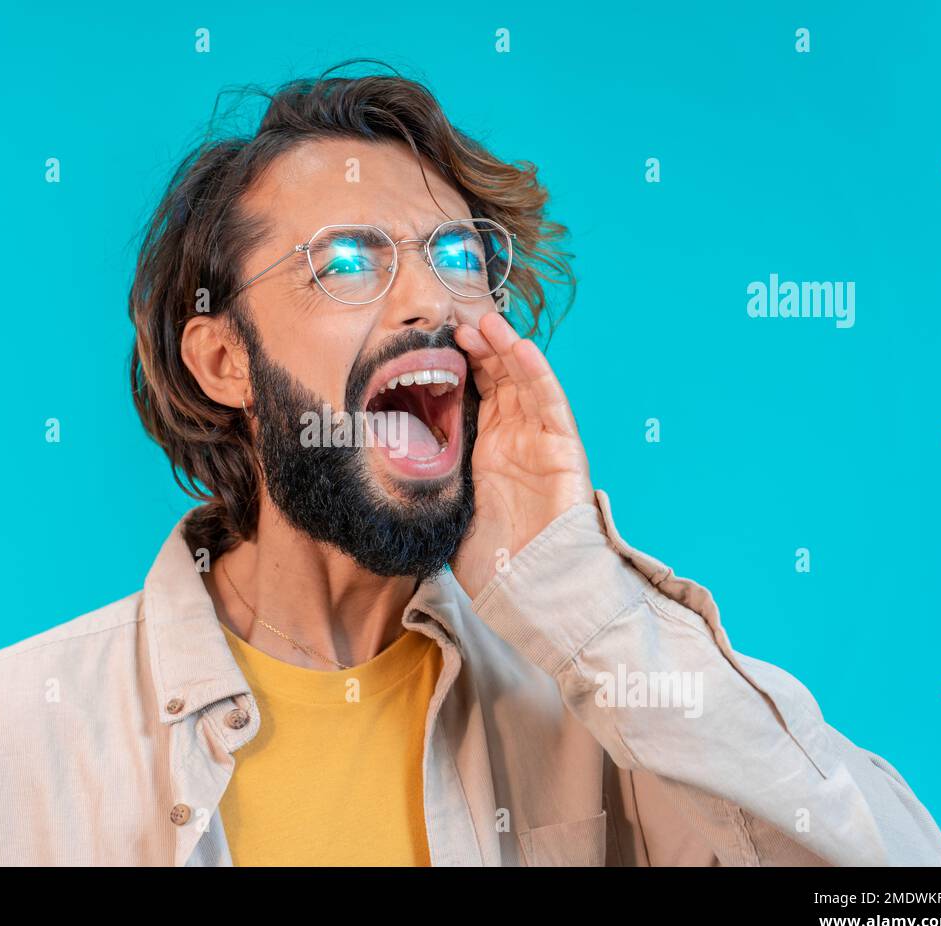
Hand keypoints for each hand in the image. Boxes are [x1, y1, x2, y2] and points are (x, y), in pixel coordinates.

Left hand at [451, 311, 596, 597]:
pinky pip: (551, 404)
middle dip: (478, 349)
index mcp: (484, 453)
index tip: (433, 341)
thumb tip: (376, 477)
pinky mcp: (563, 449)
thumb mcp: (445, 515)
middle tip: (454, 321)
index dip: (457, 367)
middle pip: (498, 380)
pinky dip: (537, 374)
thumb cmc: (493, 563)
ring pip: (523, 382)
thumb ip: (425, 490)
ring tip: (484, 320)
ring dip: (506, 349)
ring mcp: (539, 441)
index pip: (473, 396)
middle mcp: (513, 441)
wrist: (532, 591)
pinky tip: (520, 347)